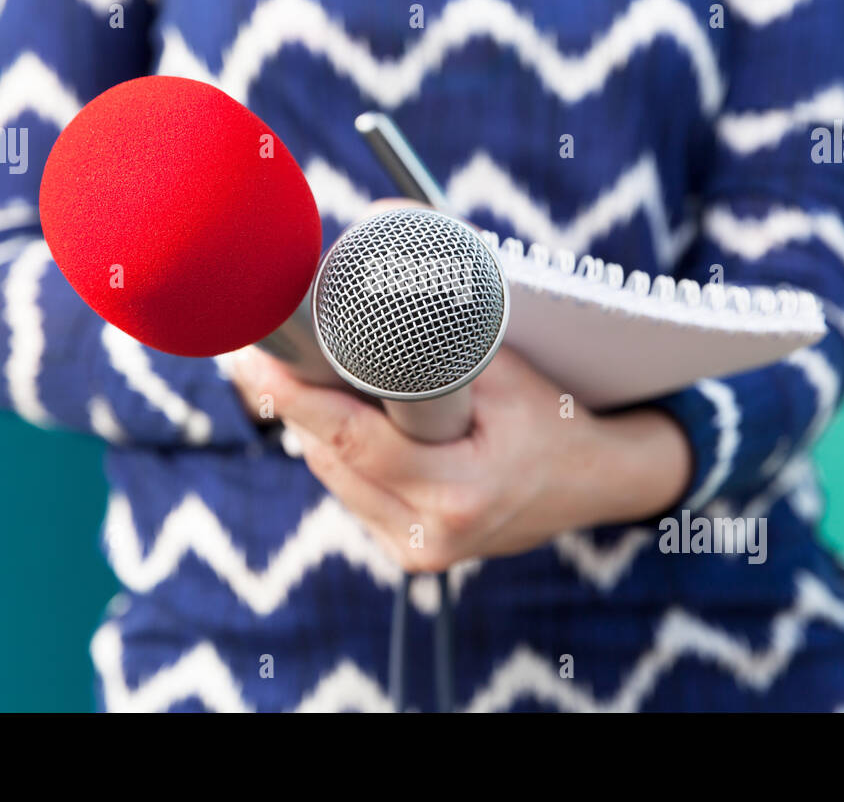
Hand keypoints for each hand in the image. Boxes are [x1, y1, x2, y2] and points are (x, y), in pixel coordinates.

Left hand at [229, 346, 691, 571]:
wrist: (594, 485)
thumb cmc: (555, 420)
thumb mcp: (506, 374)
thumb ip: (438, 345)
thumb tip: (372, 286)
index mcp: (459, 493)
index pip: (352, 439)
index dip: (294, 395)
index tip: (249, 358)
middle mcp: (430, 533)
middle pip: (330, 457)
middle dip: (299, 401)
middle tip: (268, 347)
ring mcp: (418, 552)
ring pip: (333, 475)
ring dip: (319, 427)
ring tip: (309, 375)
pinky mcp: (411, 556)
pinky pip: (352, 492)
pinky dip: (344, 454)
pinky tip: (355, 420)